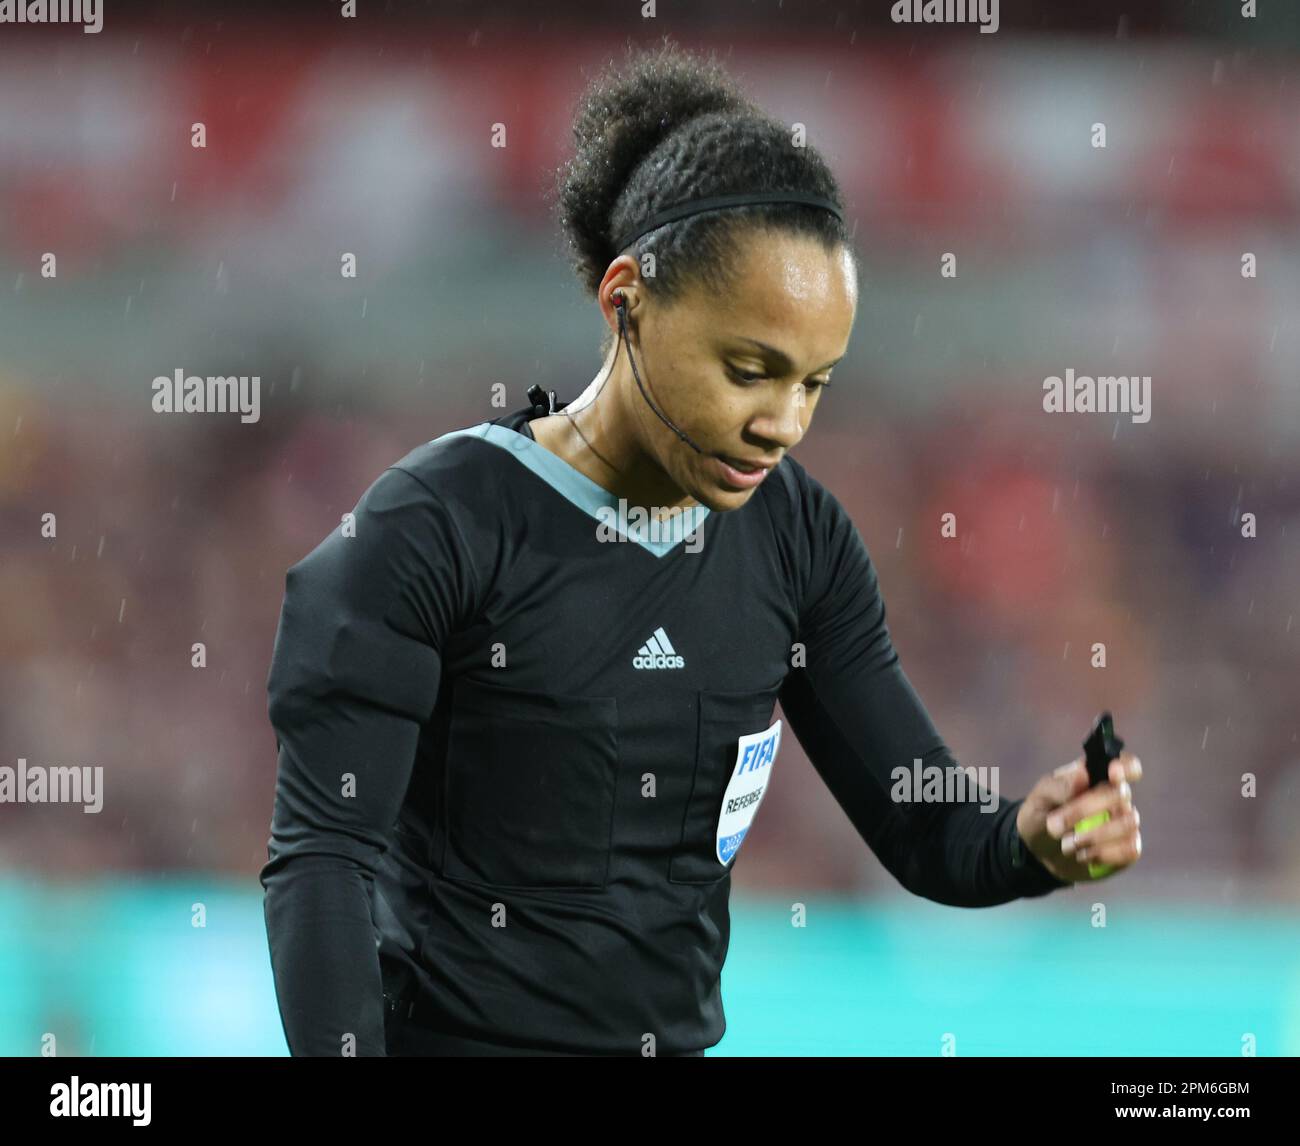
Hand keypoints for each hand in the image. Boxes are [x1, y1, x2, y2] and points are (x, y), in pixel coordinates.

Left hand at [1015, 752, 1143, 882]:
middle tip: (1054, 826)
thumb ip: (1059, 787)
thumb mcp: (1039, 800)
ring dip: (1094, 836)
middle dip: (1084, 810)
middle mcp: (1114, 797)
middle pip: (1121, 794)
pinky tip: (1084, 855)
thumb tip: (1083, 774)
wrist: (1038, 853)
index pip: (1126, 764)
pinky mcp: (1127, 848)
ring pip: (1128, 823)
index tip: (1112, 773)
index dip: (1126, 767)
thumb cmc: (1040, 817)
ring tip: (1066, 844)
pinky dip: (1105, 853)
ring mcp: (1123, 822)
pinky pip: (1131, 849)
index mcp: (1094, 777)